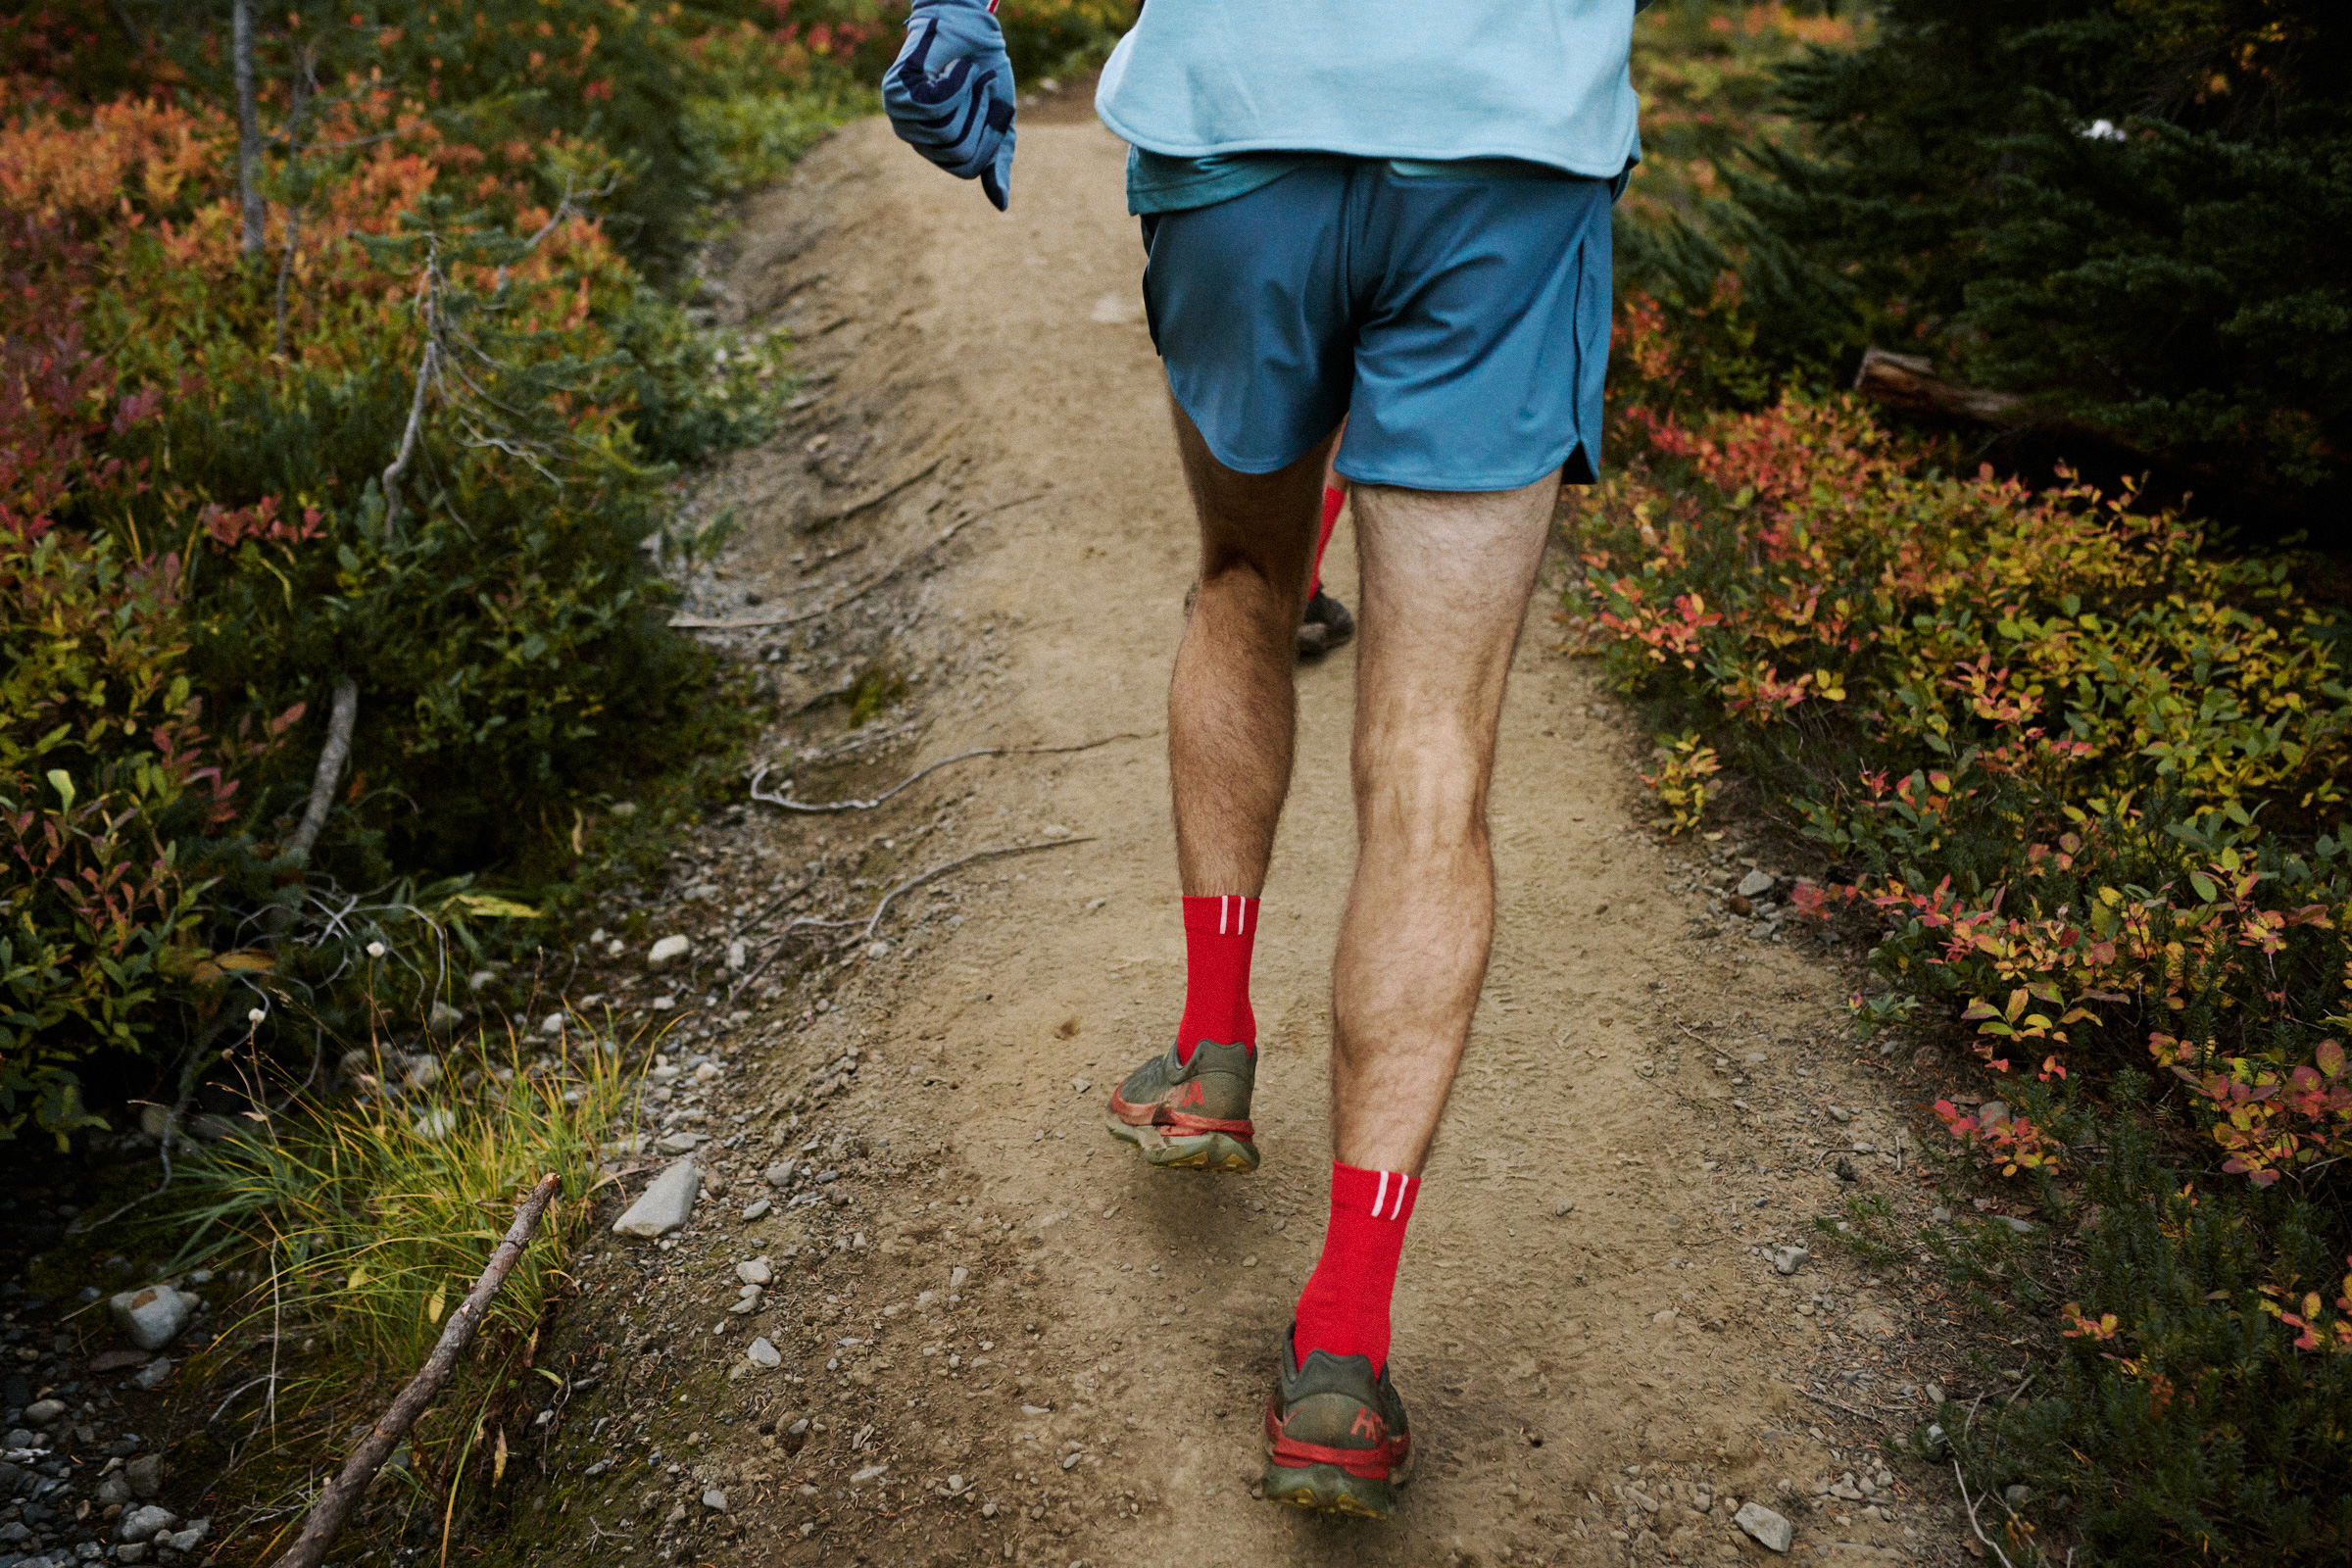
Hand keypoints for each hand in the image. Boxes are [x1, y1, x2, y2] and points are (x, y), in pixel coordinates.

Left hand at [882, 0, 1016, 211]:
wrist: (972, 27)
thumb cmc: (984, 71)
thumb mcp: (999, 122)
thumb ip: (997, 161)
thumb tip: (1002, 207)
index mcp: (934, 147)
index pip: (964, 168)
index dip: (988, 139)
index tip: (993, 107)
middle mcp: (912, 135)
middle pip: (956, 150)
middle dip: (979, 115)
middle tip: (978, 84)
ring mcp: (899, 114)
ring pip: (945, 129)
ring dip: (968, 95)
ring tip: (966, 73)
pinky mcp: (895, 90)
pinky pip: (934, 104)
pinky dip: (955, 81)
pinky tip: (953, 66)